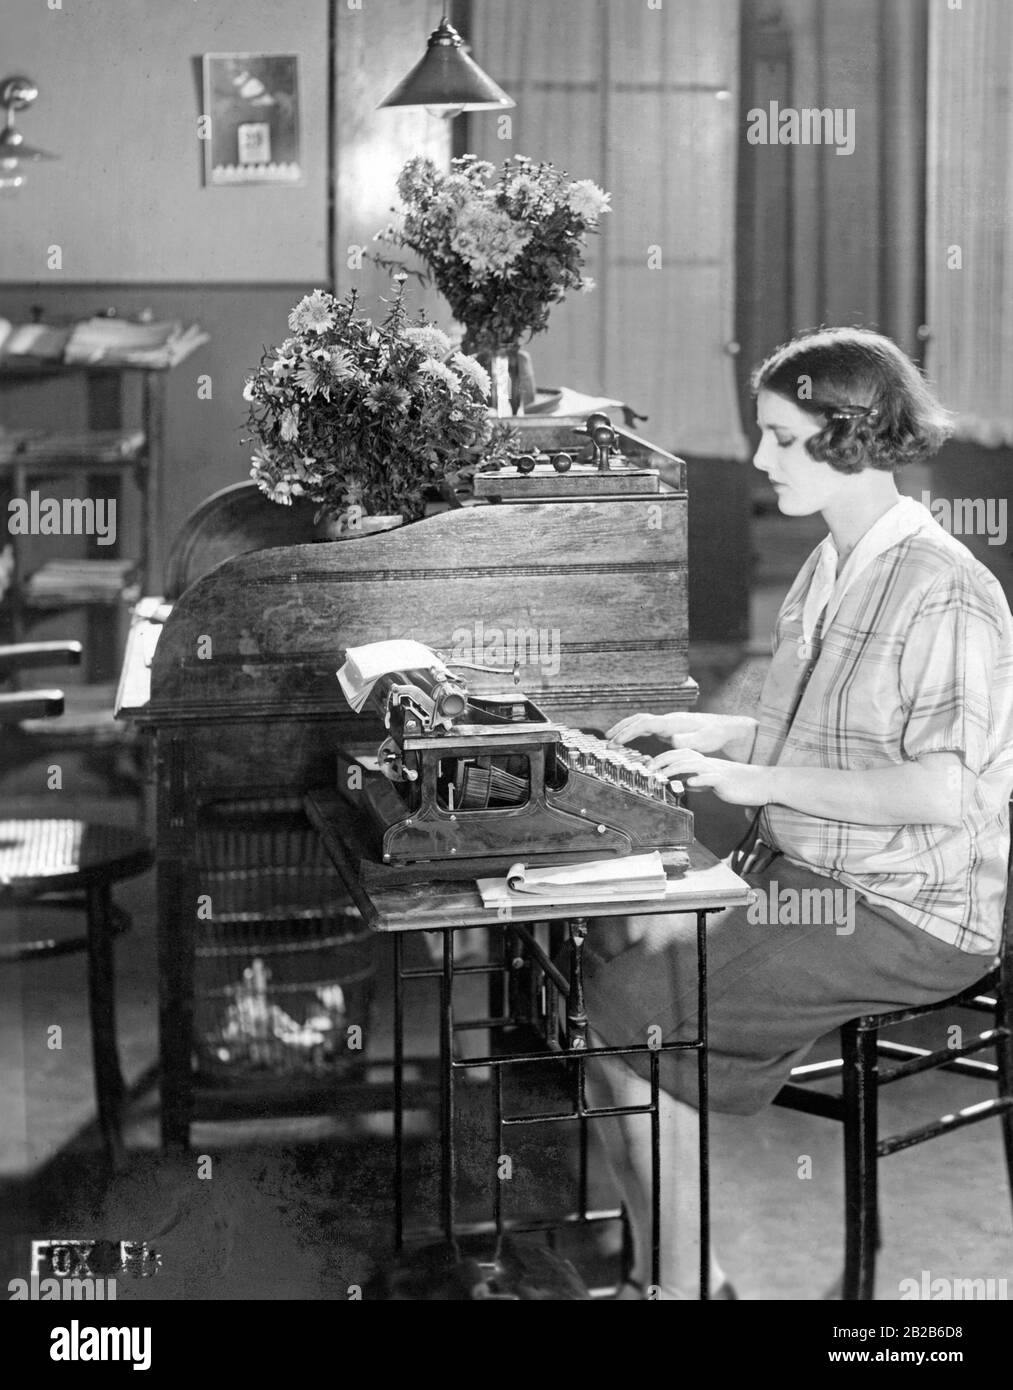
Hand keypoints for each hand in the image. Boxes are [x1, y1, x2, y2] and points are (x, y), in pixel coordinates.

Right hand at [606, 711, 752, 756]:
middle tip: (606, 741)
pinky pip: (646, 729)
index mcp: (673, 722)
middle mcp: (667, 720)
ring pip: (641, 722)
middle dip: (621, 729)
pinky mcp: (668, 730)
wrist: (725, 729)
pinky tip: (627, 742)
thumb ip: (690, 740)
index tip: (616, 741)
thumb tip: (672, 739)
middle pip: (638, 719)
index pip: (645, 724)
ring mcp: (667, 724)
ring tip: (610, 740)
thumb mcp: (706, 740)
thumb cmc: (717, 735)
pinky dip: (633, 733)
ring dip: (625, 729)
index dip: (629, 732)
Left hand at [646, 749, 772, 806]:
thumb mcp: (714, 781)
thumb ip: (700, 781)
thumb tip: (687, 784)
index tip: (649, 765)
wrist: (761, 784)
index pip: (679, 755)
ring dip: (675, 769)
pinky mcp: (724, 781)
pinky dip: (699, 780)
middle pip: (682, 756)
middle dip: (663, 760)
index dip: (663, 758)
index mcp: (703, 762)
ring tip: (662, 775)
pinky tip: (690, 784)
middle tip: (648, 768)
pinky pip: (710, 779)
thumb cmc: (737, 784)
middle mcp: (707, 763)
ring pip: (693, 765)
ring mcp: (716, 771)